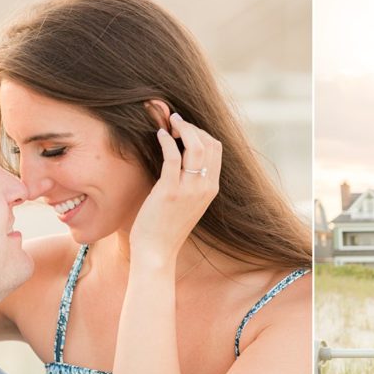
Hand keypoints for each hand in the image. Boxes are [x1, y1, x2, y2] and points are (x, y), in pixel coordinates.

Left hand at [129, 113, 221, 263]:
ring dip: (182, 128)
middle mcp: (205, 187)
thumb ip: (190, 181)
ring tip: (168, 123)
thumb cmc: (166, 226)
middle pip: (209, 143)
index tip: (184, 129)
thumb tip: (180, 156)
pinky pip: (172, 156)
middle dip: (192, 126)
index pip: (216, 149)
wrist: (157, 251)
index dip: (201, 132)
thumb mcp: (188, 202)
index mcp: (212, 188)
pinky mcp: (170, 190)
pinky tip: (159, 135)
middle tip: (174, 122)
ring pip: (195, 145)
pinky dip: (166, 140)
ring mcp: (189, 189)